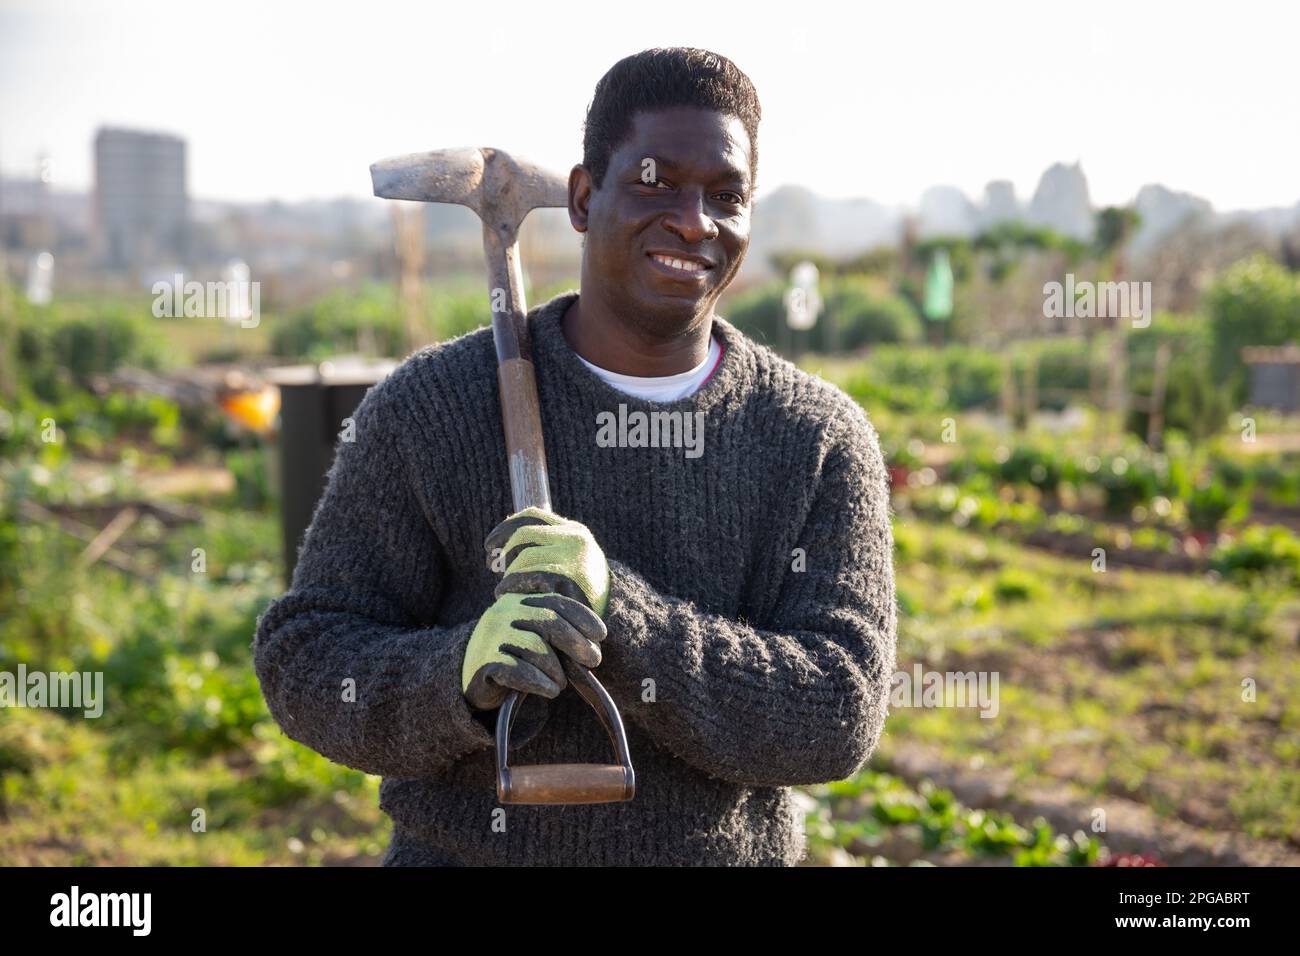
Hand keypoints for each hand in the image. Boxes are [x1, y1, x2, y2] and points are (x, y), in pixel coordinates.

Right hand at [461, 591, 605, 709]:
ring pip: (537, 648)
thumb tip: (593, 646)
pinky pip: (519, 670)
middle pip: (550, 621)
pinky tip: (550, 690)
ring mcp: (492, 635)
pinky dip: (539, 682)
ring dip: (556, 670)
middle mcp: (504, 613)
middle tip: (593, 661)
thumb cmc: (514, 656)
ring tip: (561, 683)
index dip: (582, 616)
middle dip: (577, 642)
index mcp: (520, 602)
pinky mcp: (485, 661)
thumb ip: (557, 634)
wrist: (472, 678)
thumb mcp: (536, 638)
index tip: (601, 634)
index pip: (555, 602)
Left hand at [485, 507, 610, 617]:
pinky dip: (511, 586)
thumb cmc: (582, 591)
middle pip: (523, 535)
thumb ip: (546, 548)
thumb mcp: (571, 561)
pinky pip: (529, 577)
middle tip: (492, 567)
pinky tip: (506, 595)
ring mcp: (573, 558)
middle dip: (502, 551)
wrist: (615, 615)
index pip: (531, 515)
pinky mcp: (569, 580)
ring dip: (506, 575)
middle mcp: (575, 539)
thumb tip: (502, 540)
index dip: (504, 528)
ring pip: (523, 558)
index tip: (490, 545)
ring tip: (502, 589)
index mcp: (574, 530)